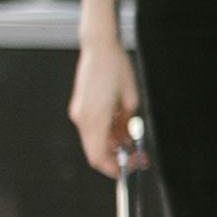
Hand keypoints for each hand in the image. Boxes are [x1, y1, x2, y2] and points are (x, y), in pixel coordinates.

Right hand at [68, 35, 134, 177]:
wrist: (98, 47)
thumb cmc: (116, 68)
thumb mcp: (131, 98)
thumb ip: (128, 124)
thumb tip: (129, 141)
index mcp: (94, 118)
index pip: (99, 156)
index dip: (114, 168)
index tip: (131, 169)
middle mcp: (82, 118)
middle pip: (95, 152)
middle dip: (116, 159)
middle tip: (137, 157)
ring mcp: (79, 113)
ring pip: (94, 142)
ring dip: (112, 145)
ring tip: (133, 140)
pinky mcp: (80, 108)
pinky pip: (93, 130)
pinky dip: (107, 134)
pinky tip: (123, 130)